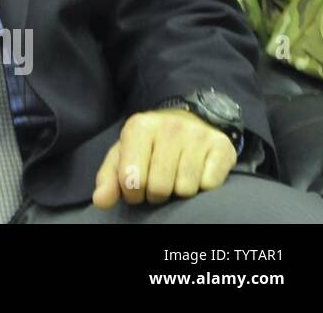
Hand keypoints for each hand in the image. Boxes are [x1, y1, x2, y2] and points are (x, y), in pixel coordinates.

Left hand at [92, 109, 236, 208]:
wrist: (190, 121)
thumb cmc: (150, 144)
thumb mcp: (124, 155)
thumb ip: (109, 178)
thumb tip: (100, 201)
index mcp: (139, 126)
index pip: (131, 178)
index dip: (132, 193)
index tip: (135, 189)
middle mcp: (169, 127)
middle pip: (159, 187)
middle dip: (156, 194)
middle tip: (158, 184)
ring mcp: (198, 135)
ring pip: (185, 189)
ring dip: (179, 191)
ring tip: (175, 177)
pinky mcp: (222, 147)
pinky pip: (209, 185)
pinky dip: (202, 187)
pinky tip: (196, 173)